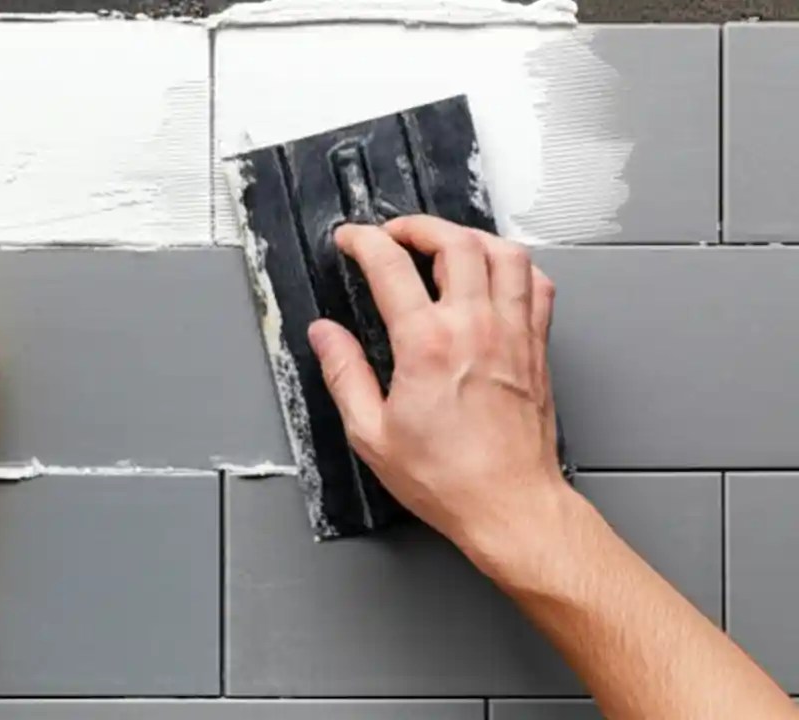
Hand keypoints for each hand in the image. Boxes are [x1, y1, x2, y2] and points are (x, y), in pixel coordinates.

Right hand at [308, 217, 567, 566]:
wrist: (509, 505)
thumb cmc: (448, 479)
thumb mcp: (371, 433)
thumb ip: (344, 374)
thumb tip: (325, 336)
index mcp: (427, 345)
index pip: (390, 265)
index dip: (364, 241)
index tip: (351, 240)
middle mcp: (475, 327)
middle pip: (453, 241)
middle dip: (416, 226)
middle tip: (394, 234)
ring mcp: (513, 332)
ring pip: (503, 252)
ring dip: (468, 236)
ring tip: (444, 244)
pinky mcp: (536, 347)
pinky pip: (537, 284)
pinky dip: (514, 267)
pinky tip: (494, 275)